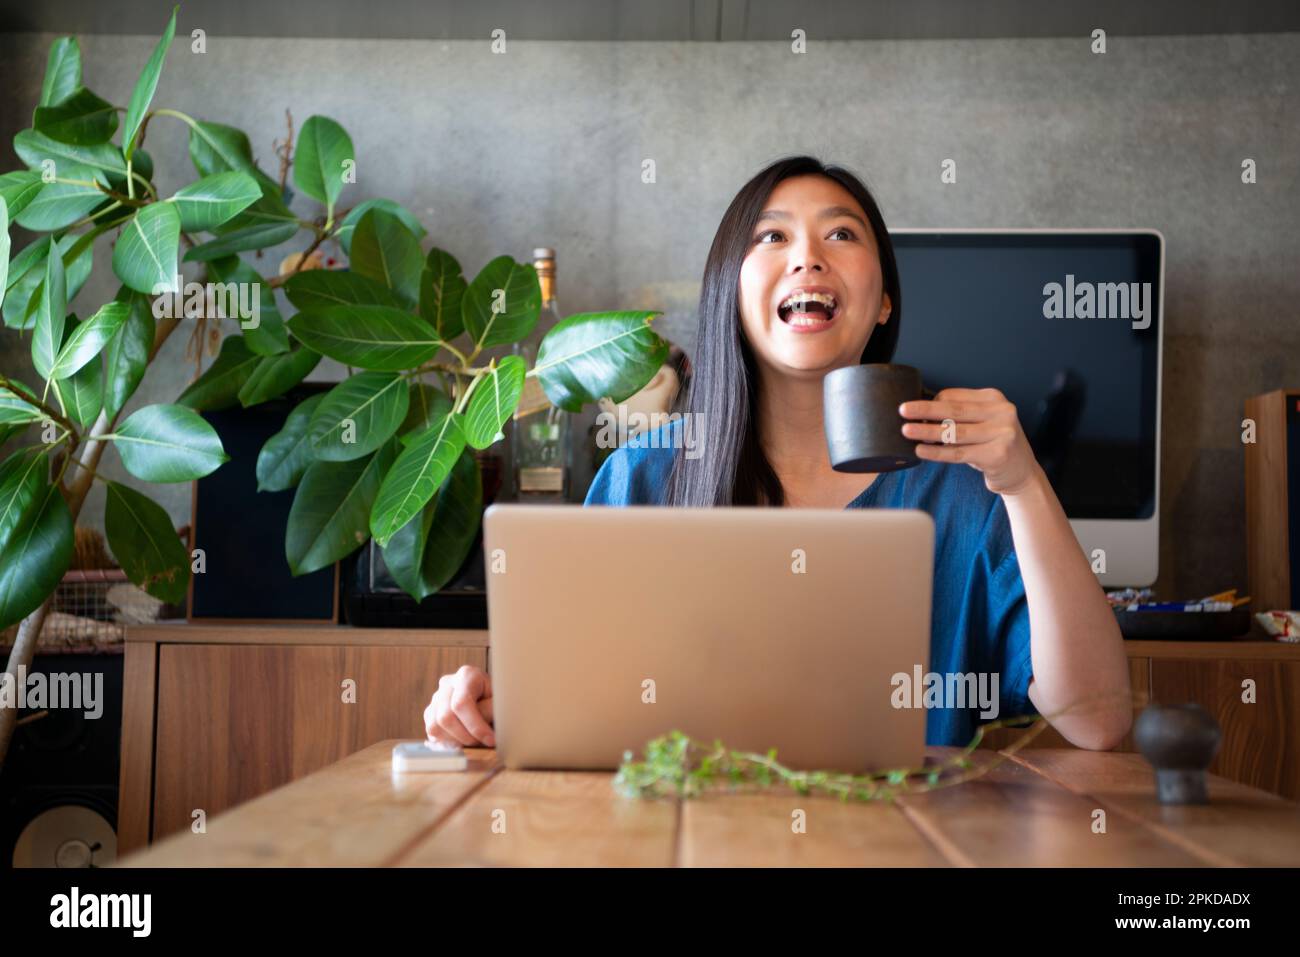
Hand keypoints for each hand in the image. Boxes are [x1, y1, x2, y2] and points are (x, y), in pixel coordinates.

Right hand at [424, 664, 495, 747]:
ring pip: (435, 726)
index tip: (490, 740)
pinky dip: (447, 741)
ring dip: (456, 741)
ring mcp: (436, 698)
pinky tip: (463, 740)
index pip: (462, 703)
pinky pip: (431, 732)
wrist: (490, 700)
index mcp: (467, 675)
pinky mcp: (430, 713)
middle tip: (483, 743)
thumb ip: (490, 711)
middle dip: (466, 736)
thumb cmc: (497, 701)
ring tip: (474, 741)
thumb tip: (482, 729)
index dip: (476, 726)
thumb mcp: (500, 702)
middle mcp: (447, 683)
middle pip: (446, 717)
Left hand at [898, 387, 1042, 496]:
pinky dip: (937, 452)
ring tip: (906, 431)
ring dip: (927, 431)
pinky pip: (958, 453)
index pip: (955, 396)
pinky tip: (921, 451)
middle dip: (924, 410)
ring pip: (954, 432)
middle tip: (902, 411)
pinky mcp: (998, 454)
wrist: (1022, 473)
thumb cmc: (993, 445)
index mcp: (994, 398)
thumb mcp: (982, 423)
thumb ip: (960, 416)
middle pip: (954, 410)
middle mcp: (1001, 412)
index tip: (912, 410)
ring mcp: (1002, 433)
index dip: (931, 403)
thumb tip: (920, 414)